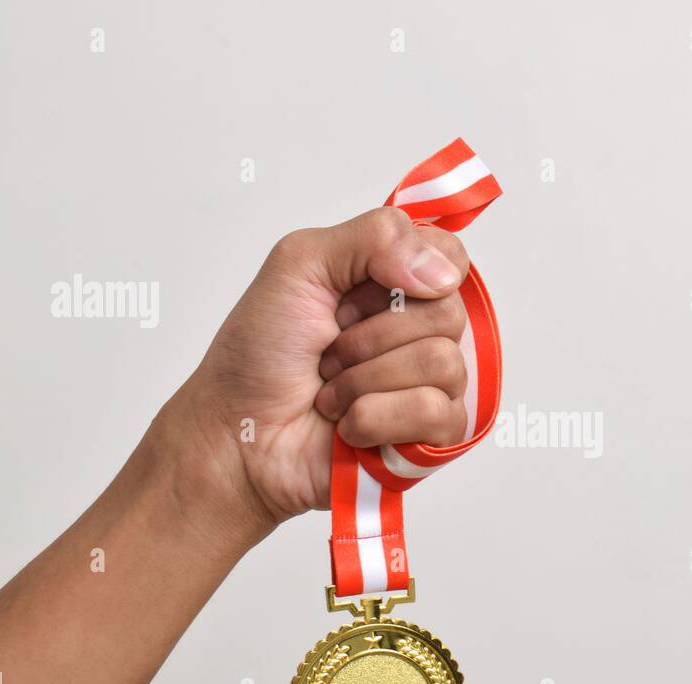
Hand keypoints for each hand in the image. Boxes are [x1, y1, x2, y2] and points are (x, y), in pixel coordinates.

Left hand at [172, 207, 471, 532]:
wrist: (238, 432)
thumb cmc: (260, 354)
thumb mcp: (301, 264)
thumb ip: (376, 236)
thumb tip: (442, 271)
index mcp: (398, 285)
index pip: (452, 258)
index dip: (416, 269)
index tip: (363, 288)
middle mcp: (423, 333)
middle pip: (449, 313)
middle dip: (371, 335)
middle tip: (329, 349)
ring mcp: (432, 387)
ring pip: (442, 363)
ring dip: (365, 379)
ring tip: (331, 392)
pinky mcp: (431, 439)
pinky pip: (434, 412)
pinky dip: (375, 417)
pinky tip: (348, 426)